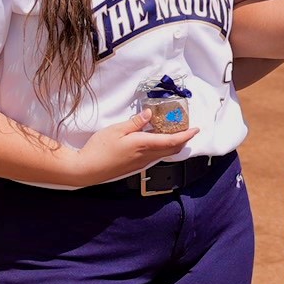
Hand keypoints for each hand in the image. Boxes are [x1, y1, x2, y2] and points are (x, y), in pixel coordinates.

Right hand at [71, 113, 197, 185]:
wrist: (87, 169)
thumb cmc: (99, 148)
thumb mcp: (116, 130)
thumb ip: (135, 122)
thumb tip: (150, 114)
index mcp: (143, 145)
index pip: (171, 141)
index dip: (186, 135)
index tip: (196, 129)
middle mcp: (145, 156)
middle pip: (171, 149)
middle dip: (183, 140)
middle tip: (187, 128)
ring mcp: (141, 164)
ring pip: (164, 154)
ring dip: (173, 144)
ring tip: (174, 132)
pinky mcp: (135, 166)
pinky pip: (155, 157)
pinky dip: (162, 148)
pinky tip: (157, 141)